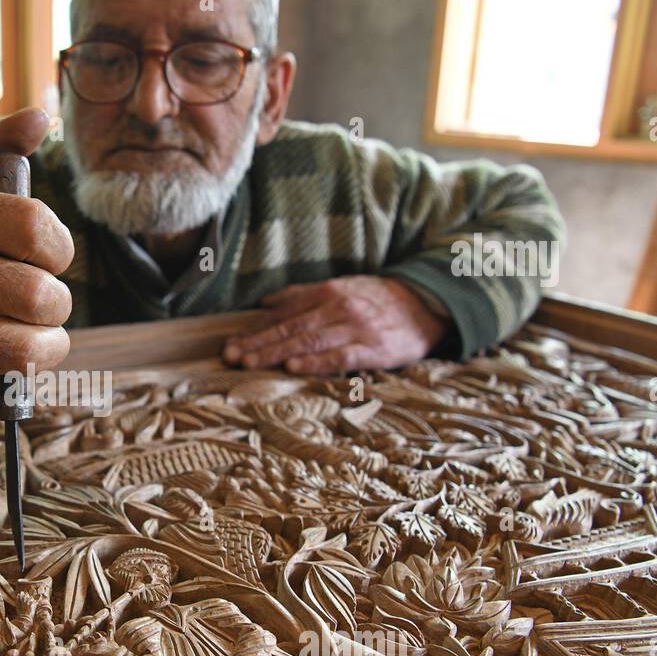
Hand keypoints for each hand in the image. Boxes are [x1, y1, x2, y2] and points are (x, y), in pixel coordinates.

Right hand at [0, 107, 74, 401]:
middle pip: (38, 295)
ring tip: (32, 335)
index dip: (57, 247)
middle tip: (40, 303)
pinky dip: (6, 373)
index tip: (46, 255)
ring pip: (26, 347)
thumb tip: (38, 116)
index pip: (33, 227)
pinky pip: (0, 380)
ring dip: (45, 346)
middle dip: (55, 305)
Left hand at [222, 276, 449, 374]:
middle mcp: (338, 307)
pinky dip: (316, 362)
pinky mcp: (374, 349)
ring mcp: (356, 328)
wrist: (426, 304)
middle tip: (231, 357)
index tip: (230, 345)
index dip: (255, 331)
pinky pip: (341, 356)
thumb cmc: (375, 300)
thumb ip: (301, 296)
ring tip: (250, 363)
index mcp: (327, 292)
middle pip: (291, 328)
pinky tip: (294, 367)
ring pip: (310, 341)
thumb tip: (264, 304)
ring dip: (277, 353)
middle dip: (258, 344)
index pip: (284, 314)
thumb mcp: (340, 288)